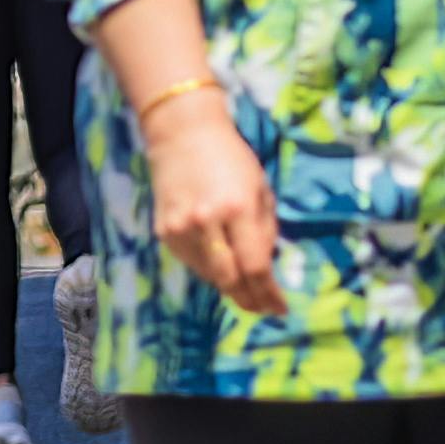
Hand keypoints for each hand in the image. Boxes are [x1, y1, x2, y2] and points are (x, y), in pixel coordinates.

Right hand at [144, 92, 286, 318]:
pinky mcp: (164, 231)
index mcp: (238, 209)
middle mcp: (207, 223)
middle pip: (230, 280)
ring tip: (245, 290)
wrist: (182, 134)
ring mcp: (181, 229)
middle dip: (249, 300)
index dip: (269, 293)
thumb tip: (265, 268)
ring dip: (230, 286)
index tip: (280, 308)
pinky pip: (192, 263)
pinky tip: (221, 265)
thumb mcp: (260, 191)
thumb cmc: (231, 158)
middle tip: (263, 309)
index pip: (255, 266)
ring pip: (210, 276)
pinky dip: (210, 270)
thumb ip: (264, 231)